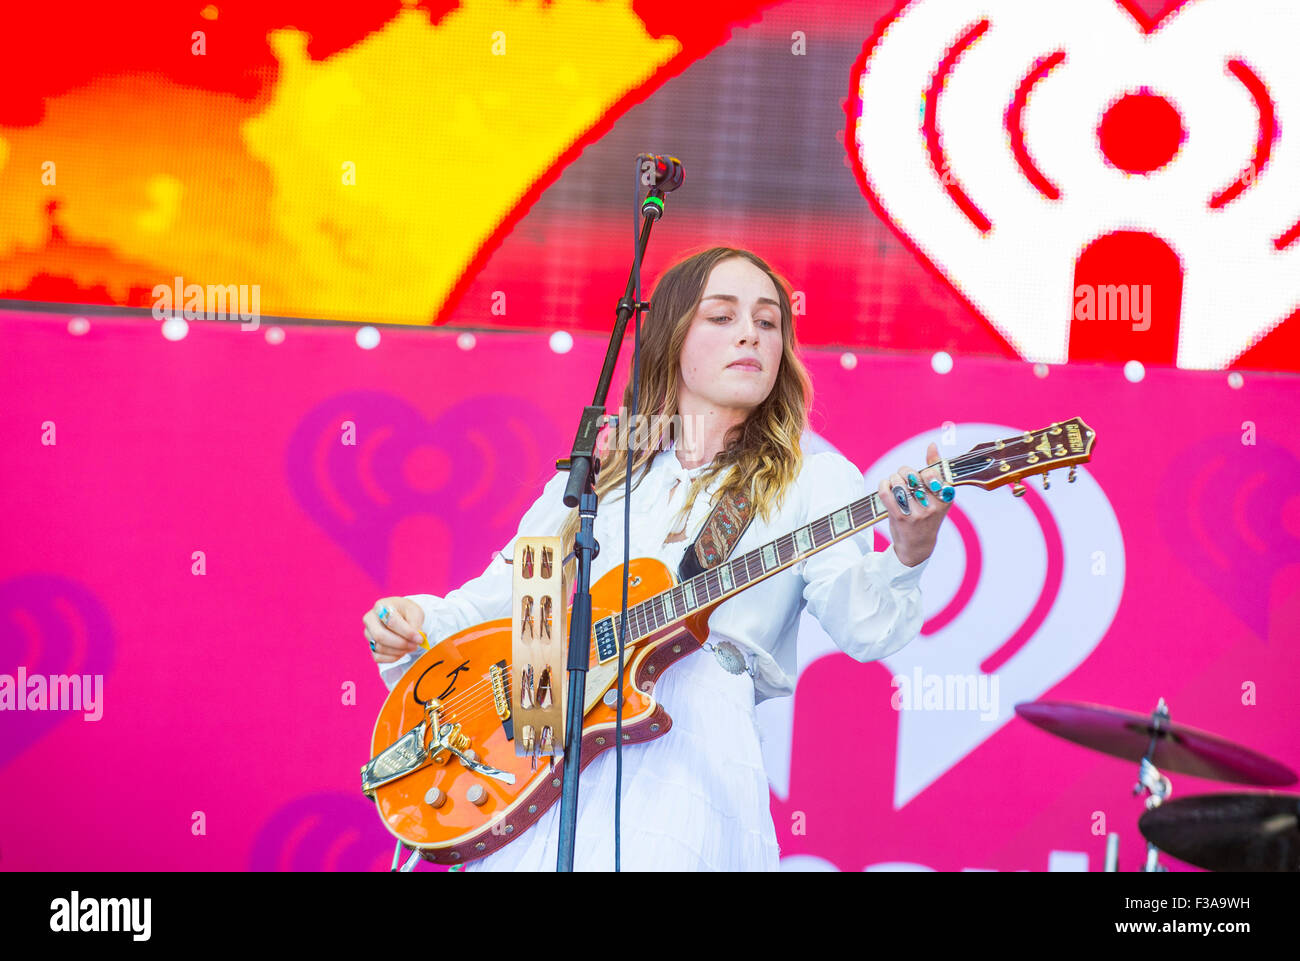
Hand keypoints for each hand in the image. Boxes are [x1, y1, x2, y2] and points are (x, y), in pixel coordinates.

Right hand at [363, 597, 426, 663]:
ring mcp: (368, 633)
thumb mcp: (415, 612)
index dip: (407, 632)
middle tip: (415, 645)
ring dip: (399, 651)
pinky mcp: (370, 645)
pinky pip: (378, 657)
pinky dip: (393, 658)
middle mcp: (370, 619)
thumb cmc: (406, 612)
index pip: (392, 622)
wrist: (399, 615)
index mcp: (381, 606)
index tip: (420, 638)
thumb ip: (416, 624)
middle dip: (401, 644)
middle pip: (380, 636)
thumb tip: (418, 638)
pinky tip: (402, 651)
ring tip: (411, 646)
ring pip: (380, 648)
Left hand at [876, 441, 953, 566]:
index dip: (922, 472)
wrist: (917, 546)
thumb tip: (932, 445)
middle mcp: (932, 507)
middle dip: (904, 472)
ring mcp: (916, 513)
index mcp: (945, 499)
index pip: (932, 474)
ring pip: (898, 482)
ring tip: (895, 484)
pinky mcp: (900, 518)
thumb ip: (935, 470)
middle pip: (912, 475)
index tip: (920, 477)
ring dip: (893, 479)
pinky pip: (887, 492)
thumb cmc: (927, 516)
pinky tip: (886, 487)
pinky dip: (883, 485)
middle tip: (904, 478)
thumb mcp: (937, 496)